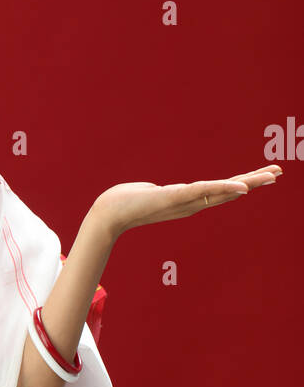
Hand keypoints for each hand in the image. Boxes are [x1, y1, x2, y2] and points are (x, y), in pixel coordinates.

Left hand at [90, 164, 282, 241]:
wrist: (108, 213)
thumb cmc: (125, 203)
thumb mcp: (149, 195)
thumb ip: (158, 194)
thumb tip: (156, 193)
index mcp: (188, 200)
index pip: (220, 190)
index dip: (242, 183)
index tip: (264, 175)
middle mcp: (191, 203)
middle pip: (228, 191)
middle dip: (254, 182)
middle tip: (278, 173)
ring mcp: (185, 201)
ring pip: (222, 191)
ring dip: (247, 183)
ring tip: (269, 177)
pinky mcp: (175, 197)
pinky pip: (204, 191)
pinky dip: (223, 189)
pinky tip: (241, 188)